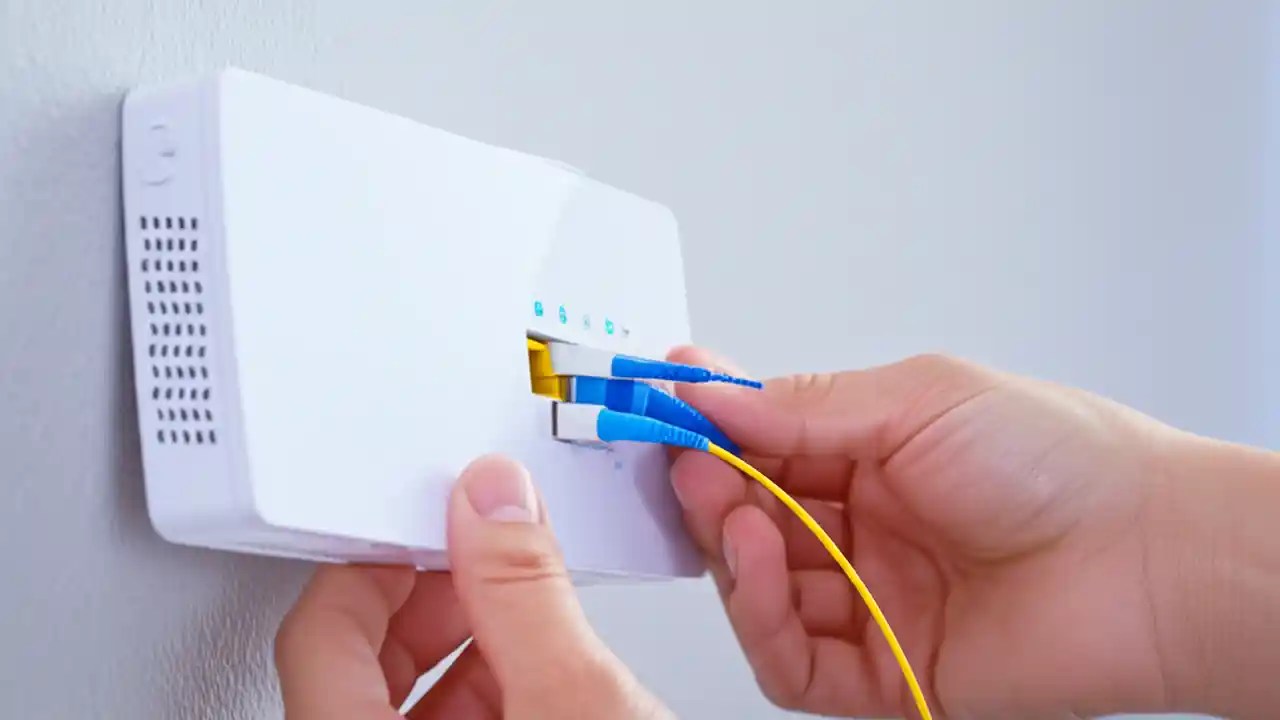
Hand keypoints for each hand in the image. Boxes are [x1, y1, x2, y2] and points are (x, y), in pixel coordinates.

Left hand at [275, 455, 670, 718]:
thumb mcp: (576, 697)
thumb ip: (527, 592)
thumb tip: (495, 498)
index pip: (321, 631)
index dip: (379, 559)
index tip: (431, 519)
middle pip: (362, 658)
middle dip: (437, 594)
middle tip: (487, 550)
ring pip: (411, 693)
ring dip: (474, 636)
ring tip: (532, 603)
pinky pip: (459, 718)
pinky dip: (498, 680)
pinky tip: (548, 661)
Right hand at [668, 348, 1193, 718]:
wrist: (1148, 557)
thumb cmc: (1061, 461)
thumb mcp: (918, 399)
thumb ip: (804, 406)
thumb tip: (711, 392)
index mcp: (872, 459)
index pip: (762, 446)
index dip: (708, 427)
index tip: (661, 400)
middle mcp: (864, 533)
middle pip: (748, 521)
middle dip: (706, 488)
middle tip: (680, 455)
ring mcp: (870, 604)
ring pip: (757, 591)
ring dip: (725, 548)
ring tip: (725, 503)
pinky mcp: (882, 675)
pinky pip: (791, 661)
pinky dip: (758, 616)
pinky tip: (757, 561)